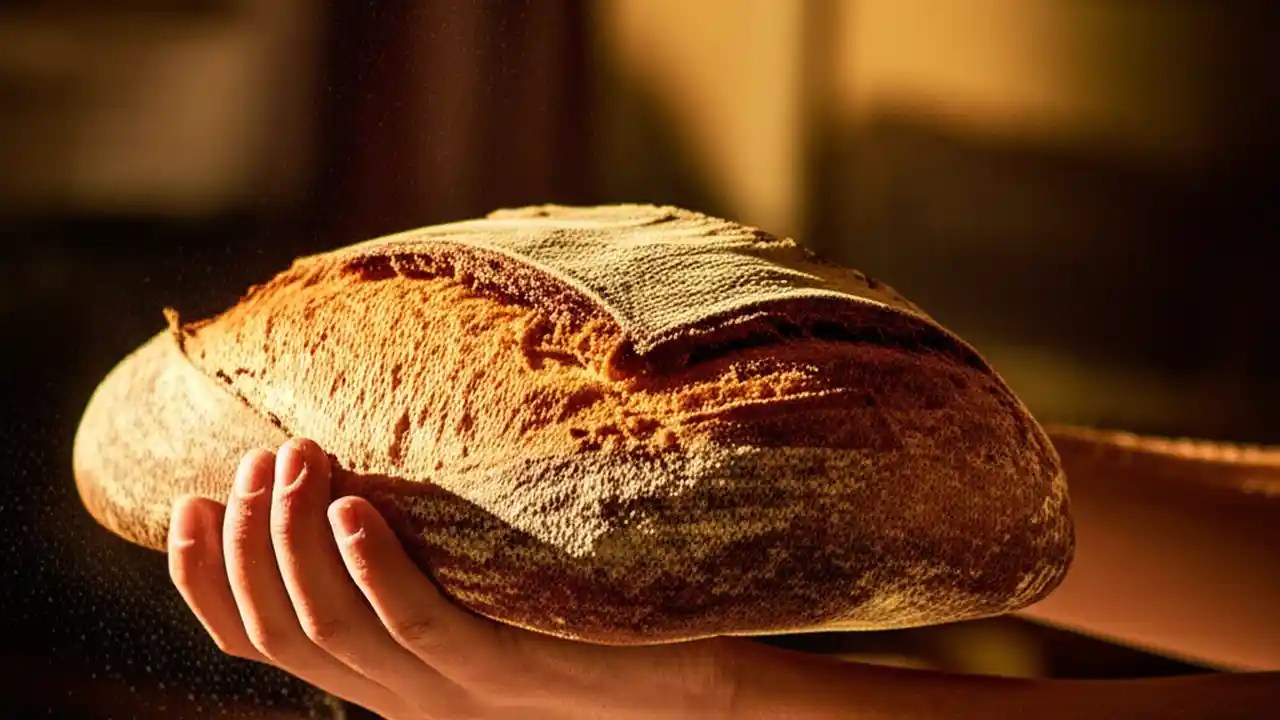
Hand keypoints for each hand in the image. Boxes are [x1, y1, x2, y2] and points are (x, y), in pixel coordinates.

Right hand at [167, 439, 736, 718]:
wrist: (675, 685)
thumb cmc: (569, 620)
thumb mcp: (469, 589)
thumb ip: (408, 560)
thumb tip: (350, 473)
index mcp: (376, 674)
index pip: (257, 638)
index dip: (204, 578)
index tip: (186, 502)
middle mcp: (395, 695)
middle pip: (281, 625)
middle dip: (247, 539)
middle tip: (254, 457)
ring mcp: (444, 692)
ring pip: (331, 624)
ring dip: (295, 537)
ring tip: (293, 460)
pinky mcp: (500, 671)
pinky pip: (415, 626)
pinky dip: (373, 567)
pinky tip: (355, 505)